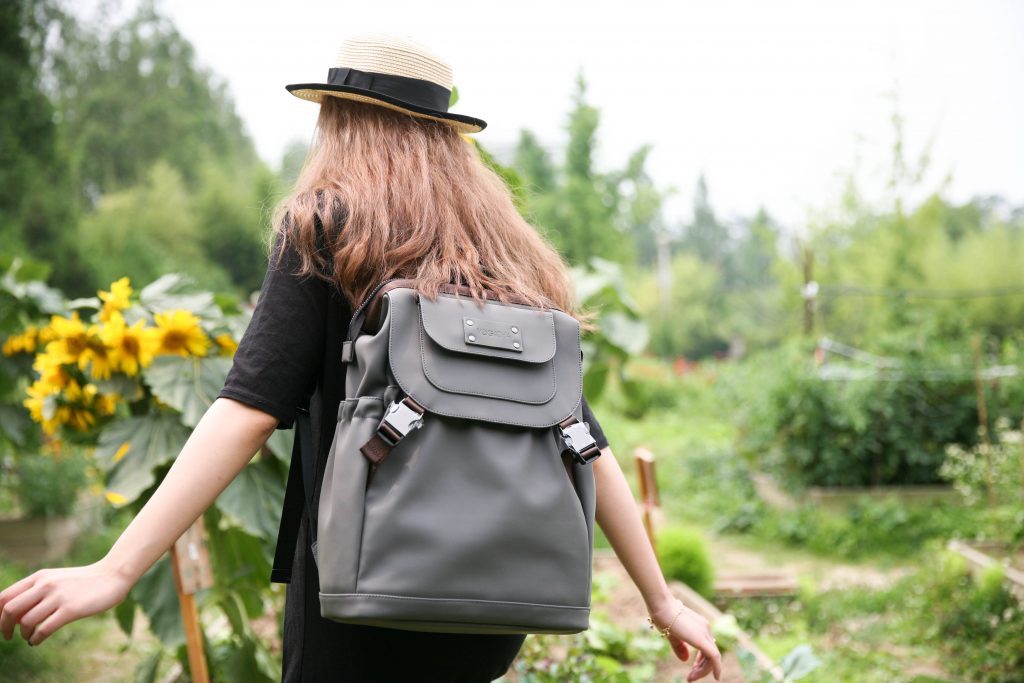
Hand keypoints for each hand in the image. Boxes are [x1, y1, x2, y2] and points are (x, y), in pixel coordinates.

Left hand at [0, 559, 131, 645]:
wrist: (113, 575)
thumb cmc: (84, 580)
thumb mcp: (57, 579)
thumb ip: (37, 591)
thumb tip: (14, 615)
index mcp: (40, 577)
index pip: (5, 596)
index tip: (2, 624)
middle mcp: (45, 585)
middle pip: (9, 609)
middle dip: (4, 626)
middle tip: (8, 635)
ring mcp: (58, 597)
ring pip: (26, 621)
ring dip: (23, 634)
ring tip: (29, 637)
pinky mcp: (70, 610)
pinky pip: (43, 629)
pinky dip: (35, 639)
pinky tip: (37, 641)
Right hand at [649, 597, 722, 681]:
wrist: (661, 605)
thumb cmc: (662, 616)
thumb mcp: (672, 635)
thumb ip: (680, 647)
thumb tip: (686, 660)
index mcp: (699, 626)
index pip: (707, 648)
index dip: (701, 661)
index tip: (693, 669)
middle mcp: (705, 628)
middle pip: (711, 654)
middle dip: (702, 668)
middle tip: (690, 677)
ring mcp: (705, 632)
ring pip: (713, 657)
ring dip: (703, 670)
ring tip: (691, 678)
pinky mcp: (702, 639)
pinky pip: (714, 657)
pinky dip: (716, 668)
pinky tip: (716, 677)